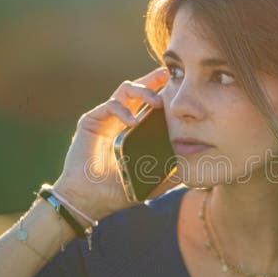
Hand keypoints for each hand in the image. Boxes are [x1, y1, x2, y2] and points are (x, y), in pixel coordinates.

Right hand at [52, 66, 171, 220]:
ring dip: (142, 91)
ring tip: (156, 102)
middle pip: (138, 90)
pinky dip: (123, 110)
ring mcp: (105, 119)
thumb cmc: (116, 192)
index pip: (149, 104)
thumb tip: (189, 172)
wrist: (88, 200)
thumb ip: (167, 177)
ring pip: (125, 91)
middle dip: (153, 80)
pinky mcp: (91, 121)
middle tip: (168, 76)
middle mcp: (119, 120)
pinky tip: (133, 122)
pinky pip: (109, 106)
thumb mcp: (149, 183)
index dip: (162, 92)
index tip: (178, 86)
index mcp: (133, 130)